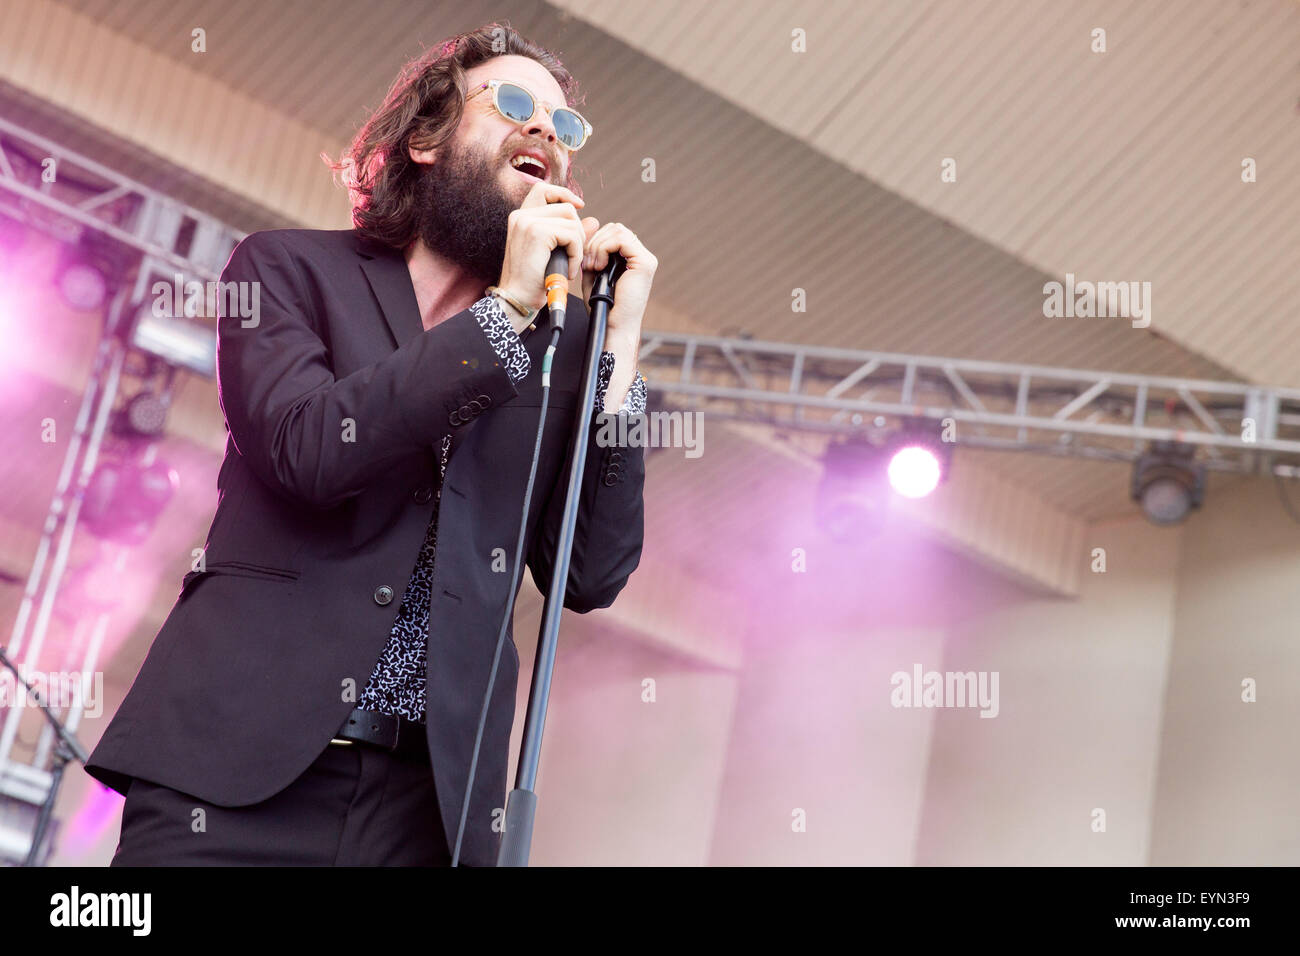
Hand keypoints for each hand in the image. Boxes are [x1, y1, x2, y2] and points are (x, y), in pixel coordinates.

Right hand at [495, 182, 586, 333]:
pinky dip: (576, 253)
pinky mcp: (537, 232)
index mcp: (520, 217)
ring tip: (570, 265)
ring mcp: (527, 222)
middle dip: (578, 231)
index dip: (564, 194)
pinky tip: (568, 270)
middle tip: (574, 256)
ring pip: (571, 220)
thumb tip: (593, 220)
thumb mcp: (554, 254)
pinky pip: (571, 235)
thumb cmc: (533, 282)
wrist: (518, 300)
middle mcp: (521, 215)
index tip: (580, 206)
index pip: (544, 190)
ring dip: (578, 245)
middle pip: (565, 207)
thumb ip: (571, 234)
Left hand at [579, 221, 656, 352]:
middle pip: (615, 227)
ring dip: (599, 246)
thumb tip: (590, 222)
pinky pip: (622, 239)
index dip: (595, 241)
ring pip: (618, 230)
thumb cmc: (602, 306)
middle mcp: (641, 257)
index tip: (585, 262)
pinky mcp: (645, 263)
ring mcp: (646, 259)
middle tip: (587, 264)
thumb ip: (593, 250)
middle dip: (595, 242)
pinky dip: (605, 249)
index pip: (613, 232)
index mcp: (631, 259)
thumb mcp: (593, 272)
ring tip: (593, 266)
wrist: (612, 326)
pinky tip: (599, 266)